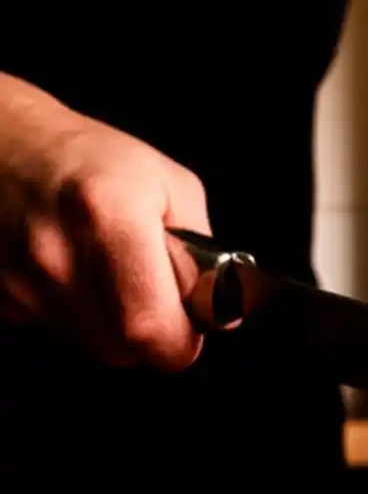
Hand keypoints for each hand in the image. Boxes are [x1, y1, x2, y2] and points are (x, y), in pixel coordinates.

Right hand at [0, 73, 211, 369]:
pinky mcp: (2, 297)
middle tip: (156, 291)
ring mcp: (20, 281)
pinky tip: (79, 272)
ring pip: (91, 346)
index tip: (191, 323)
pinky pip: (59, 332)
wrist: (6, 145)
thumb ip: (202, 254)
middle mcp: (56, 256)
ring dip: (116, 325)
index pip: (149, 326)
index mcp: (109, 221)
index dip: (180, 339)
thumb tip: (219, 310)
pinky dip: (81, 315)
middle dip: (152, 332)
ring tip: (114, 273)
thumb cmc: (92, 160)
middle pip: (122, 348)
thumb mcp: (173, 187)